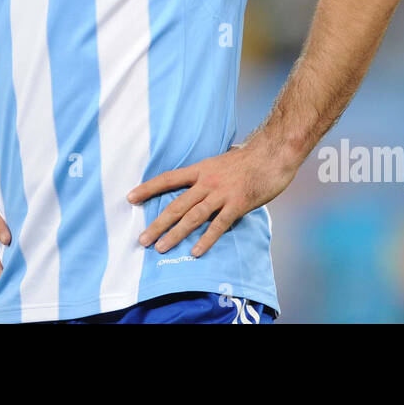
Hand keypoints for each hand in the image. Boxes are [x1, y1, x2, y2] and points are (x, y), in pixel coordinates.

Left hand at [127, 137, 295, 257]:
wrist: (273, 153)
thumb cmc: (248, 158)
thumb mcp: (220, 162)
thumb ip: (206, 175)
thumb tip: (195, 184)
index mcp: (200, 170)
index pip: (168, 179)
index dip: (148, 188)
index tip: (130, 198)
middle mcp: (206, 182)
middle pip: (176, 204)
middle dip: (157, 224)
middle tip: (142, 240)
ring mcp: (221, 194)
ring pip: (193, 217)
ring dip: (175, 234)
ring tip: (161, 247)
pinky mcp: (238, 204)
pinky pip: (219, 225)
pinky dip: (206, 239)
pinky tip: (195, 251)